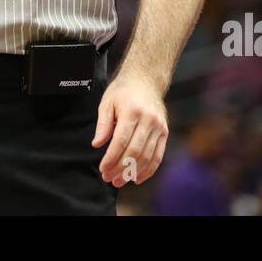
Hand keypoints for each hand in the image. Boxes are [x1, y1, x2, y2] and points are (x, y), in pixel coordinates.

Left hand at [92, 72, 169, 187]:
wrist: (146, 80)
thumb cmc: (123, 91)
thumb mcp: (107, 102)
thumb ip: (103, 124)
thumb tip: (97, 144)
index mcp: (132, 111)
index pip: (121, 141)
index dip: (111, 158)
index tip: (103, 169)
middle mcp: (148, 119)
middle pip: (134, 151)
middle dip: (120, 168)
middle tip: (109, 178)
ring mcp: (159, 126)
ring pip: (147, 156)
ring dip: (133, 172)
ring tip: (119, 180)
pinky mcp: (165, 132)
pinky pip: (158, 155)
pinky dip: (149, 170)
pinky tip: (137, 177)